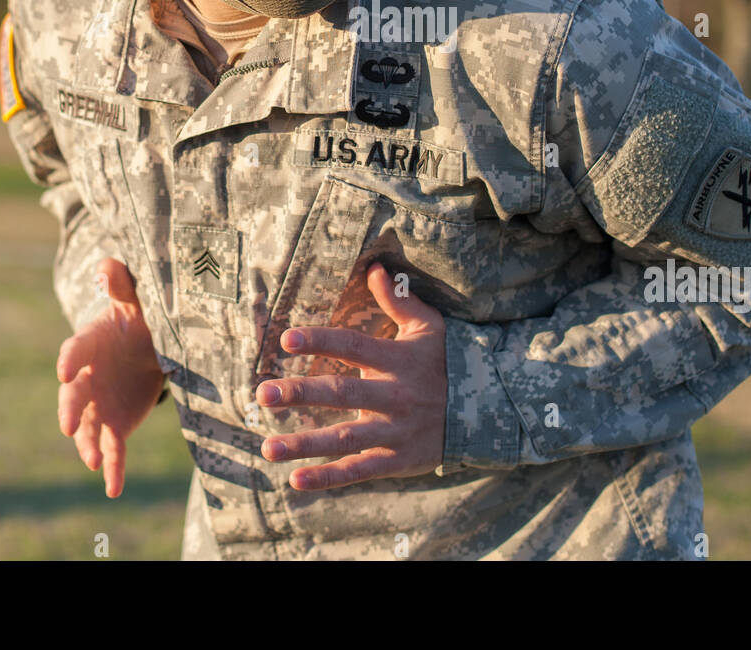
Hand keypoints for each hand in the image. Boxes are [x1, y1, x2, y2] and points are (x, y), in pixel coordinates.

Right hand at [56, 257, 164, 497]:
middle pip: (72, 396)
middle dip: (69, 410)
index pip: (73, 351)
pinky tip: (112, 489)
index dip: (68, 359)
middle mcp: (85, 379)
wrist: (145, 348)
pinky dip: (112, 469)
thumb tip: (108, 264)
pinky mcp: (114, 425)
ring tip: (92, 461)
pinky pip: (112, 449)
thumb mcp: (134, 302)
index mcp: (88, 345)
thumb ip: (121, 284)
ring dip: (88, 445)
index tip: (63, 368)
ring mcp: (97, 406)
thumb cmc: (136, 321)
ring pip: (88, 428)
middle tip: (68, 426)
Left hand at [259, 263, 446, 489]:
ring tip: (267, 447)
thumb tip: (373, 268)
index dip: (321, 342)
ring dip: (305, 444)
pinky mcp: (397, 460)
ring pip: (345, 439)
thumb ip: (398, 301)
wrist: (488, 411)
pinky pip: (360, 470)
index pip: (354, 347)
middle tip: (263, 394)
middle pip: (343, 394)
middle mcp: (395, 396)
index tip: (286, 340)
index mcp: (398, 360)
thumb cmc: (449, 362)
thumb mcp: (429, 327)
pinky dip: (328, 478)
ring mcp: (396, 431)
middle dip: (301, 394)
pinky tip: (296, 480)